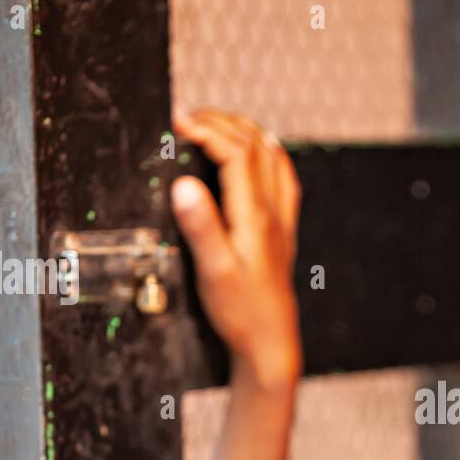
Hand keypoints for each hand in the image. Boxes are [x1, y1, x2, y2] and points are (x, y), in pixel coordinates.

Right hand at [171, 109, 301, 391]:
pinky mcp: (282, 229)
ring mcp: (281, 219)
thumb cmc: (241, 312)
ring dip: (243, 130)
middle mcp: (273, 212)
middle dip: (220, 121)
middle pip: (255, 144)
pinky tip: (256, 152)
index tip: (177, 123)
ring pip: (271, 155)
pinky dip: (266, 152)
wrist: (270, 340)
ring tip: (213, 123)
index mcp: (255, 216)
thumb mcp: (213, 272)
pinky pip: (282, 176)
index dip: (206, 129)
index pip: (235, 153)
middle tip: (187, 118)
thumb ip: (200, 227)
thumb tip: (183, 186)